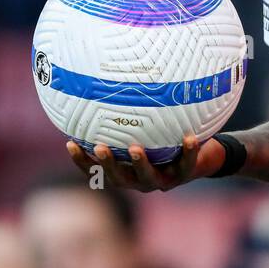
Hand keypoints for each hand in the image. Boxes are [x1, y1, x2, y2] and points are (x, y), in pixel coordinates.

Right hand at [66, 133, 225, 191]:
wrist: (198, 159)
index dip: (82, 160)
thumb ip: (126, 120)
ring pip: (148, 177)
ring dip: (140, 164)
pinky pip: (186, 163)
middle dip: (108, 165)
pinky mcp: (183, 175)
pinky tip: (189, 137)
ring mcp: (161, 180)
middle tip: (101, 147)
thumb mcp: (143, 132)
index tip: (70, 143)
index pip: (96, 170)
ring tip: (135, 148)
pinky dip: (187, 151)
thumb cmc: (163, 141)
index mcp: (125, 171)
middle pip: (118, 178)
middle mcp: (139, 180)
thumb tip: (103, 87)